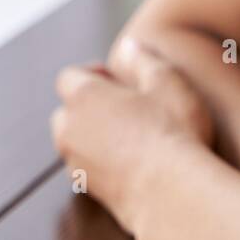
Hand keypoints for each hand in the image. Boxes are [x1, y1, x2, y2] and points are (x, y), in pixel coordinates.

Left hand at [51, 37, 214, 239]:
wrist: (172, 195)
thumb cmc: (173, 130)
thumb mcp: (167, 80)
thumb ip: (142, 58)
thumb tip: (127, 44)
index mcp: (83, 97)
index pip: (69, 77)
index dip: (93, 73)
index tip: (120, 80)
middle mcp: (70, 130)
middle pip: (66, 111)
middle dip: (89, 105)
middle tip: (128, 106)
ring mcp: (76, 164)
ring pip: (74, 141)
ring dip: (94, 134)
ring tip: (132, 134)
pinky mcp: (90, 191)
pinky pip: (86, 166)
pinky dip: (101, 159)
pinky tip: (135, 160)